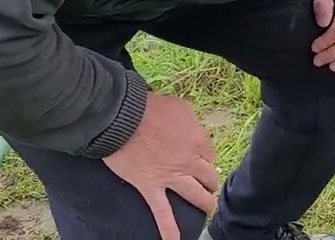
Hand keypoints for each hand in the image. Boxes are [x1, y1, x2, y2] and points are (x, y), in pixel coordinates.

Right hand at [102, 93, 218, 239]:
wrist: (123, 117)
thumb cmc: (150, 107)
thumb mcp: (179, 106)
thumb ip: (189, 119)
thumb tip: (191, 128)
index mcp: (197, 139)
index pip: (210, 153)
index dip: (207, 158)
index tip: (203, 160)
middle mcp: (189, 160)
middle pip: (208, 175)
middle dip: (210, 181)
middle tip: (209, 185)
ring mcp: (171, 176)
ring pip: (195, 195)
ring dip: (204, 202)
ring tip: (208, 208)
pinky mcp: (150, 187)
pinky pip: (161, 212)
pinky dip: (168, 229)